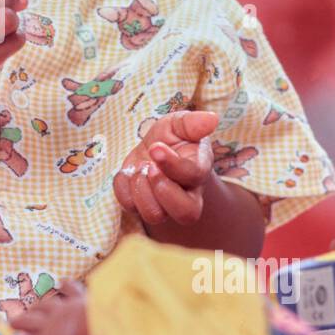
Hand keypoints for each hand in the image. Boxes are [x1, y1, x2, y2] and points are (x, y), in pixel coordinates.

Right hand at [9, 280, 100, 334]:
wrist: (103, 327)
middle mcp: (49, 323)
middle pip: (28, 321)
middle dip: (19, 323)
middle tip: (11, 324)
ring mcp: (63, 307)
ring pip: (44, 304)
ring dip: (37, 305)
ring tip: (32, 306)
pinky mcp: (78, 297)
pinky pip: (69, 289)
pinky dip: (65, 286)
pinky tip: (63, 283)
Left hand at [113, 109, 218, 230]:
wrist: (151, 151)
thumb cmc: (170, 138)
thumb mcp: (178, 124)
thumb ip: (192, 123)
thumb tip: (212, 118)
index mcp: (199, 170)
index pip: (193, 176)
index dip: (172, 164)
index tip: (155, 148)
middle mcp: (187, 195)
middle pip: (186, 213)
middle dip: (162, 189)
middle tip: (149, 167)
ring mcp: (164, 206)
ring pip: (155, 215)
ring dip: (140, 189)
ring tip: (140, 168)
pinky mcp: (140, 208)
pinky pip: (129, 205)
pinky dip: (122, 187)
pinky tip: (128, 172)